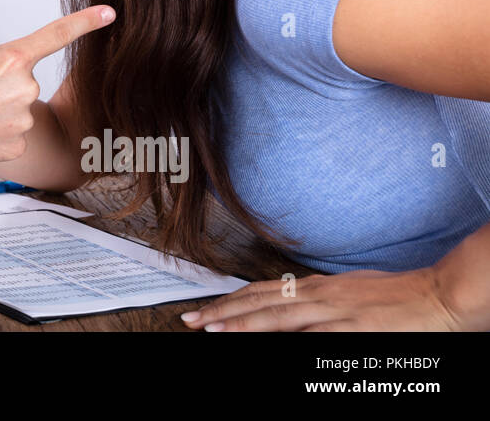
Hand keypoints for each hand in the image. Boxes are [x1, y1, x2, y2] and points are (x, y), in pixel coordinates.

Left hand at [179, 268, 462, 330]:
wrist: (435, 295)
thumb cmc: (395, 296)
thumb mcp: (346, 293)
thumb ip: (316, 302)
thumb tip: (289, 306)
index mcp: (315, 287)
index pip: (261, 292)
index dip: (230, 301)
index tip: (205, 310)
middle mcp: (317, 296)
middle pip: (258, 302)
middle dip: (221, 312)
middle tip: (190, 320)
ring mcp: (331, 313)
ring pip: (274, 316)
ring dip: (239, 323)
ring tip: (211, 329)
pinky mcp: (348, 329)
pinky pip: (308, 335)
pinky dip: (282, 337)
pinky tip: (262, 338)